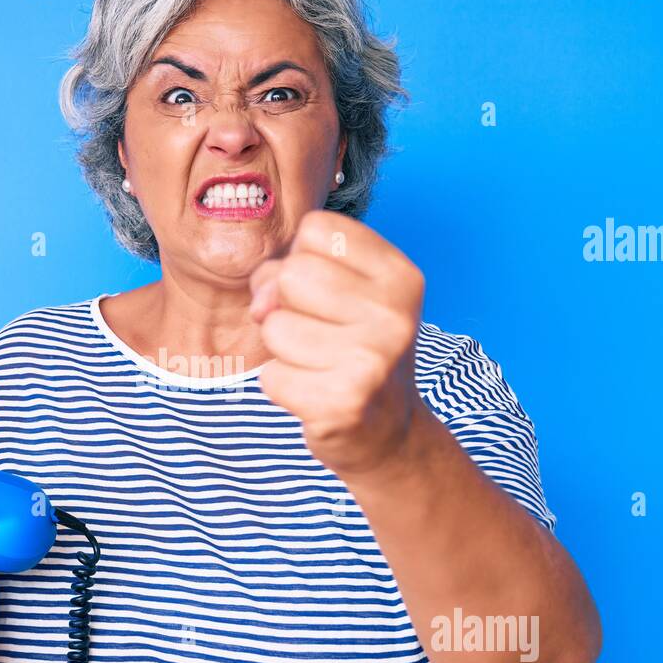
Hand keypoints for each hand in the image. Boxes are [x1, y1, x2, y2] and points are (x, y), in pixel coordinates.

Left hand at [249, 209, 426, 476]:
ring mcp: (372, 360)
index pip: (316, 229)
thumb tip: (262, 305)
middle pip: (291, 274)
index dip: (303, 260)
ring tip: (319, 366)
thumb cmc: (353, 350)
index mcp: (400, 275)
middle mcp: (394, 314)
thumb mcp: (339, 295)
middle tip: (321, 335)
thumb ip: (287, 274)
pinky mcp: (343, 404)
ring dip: (283, 351)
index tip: (329, 294)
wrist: (388, 434)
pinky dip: (283, 388)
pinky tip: (315, 395)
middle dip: (288, 306)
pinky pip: (272, 377)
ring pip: (275, 327)